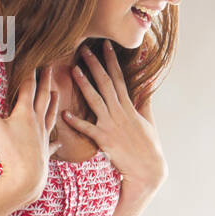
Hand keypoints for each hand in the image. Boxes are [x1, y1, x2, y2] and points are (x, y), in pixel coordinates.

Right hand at [0, 69, 59, 205]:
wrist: (26, 178)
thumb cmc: (10, 152)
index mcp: (25, 114)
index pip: (28, 89)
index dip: (30, 74)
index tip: (35, 62)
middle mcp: (37, 122)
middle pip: (43, 97)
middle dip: (46, 82)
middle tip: (50, 69)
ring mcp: (43, 137)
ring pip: (51, 115)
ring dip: (54, 103)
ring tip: (57, 93)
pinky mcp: (45, 151)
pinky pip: (52, 143)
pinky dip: (55, 140)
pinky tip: (59, 141)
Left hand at [61, 39, 167, 193]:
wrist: (148, 169)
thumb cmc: (149, 146)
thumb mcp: (148, 120)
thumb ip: (145, 100)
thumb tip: (149, 83)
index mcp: (129, 107)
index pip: (119, 78)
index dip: (111, 61)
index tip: (105, 46)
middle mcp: (120, 112)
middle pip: (106, 84)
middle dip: (95, 66)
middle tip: (84, 50)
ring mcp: (112, 125)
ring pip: (96, 100)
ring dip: (84, 85)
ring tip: (74, 70)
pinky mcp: (105, 140)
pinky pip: (88, 129)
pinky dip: (76, 122)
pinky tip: (65, 114)